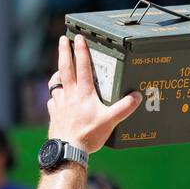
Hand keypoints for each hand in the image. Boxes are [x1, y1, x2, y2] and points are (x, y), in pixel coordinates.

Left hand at [46, 34, 141, 152]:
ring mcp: (59, 105)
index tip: (79, 38)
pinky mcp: (54, 116)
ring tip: (59, 72)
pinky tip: (56, 100)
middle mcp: (69, 95)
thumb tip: (137, 96)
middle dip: (64, 52)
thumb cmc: (89, 135)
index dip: (81, 51)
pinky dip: (54, 99)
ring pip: (56, 85)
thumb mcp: (110, 121)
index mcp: (84, 93)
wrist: (68, 150)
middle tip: (62, 40)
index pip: (82, 67)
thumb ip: (124, 108)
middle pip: (65, 68)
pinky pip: (52, 103)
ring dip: (57, 76)